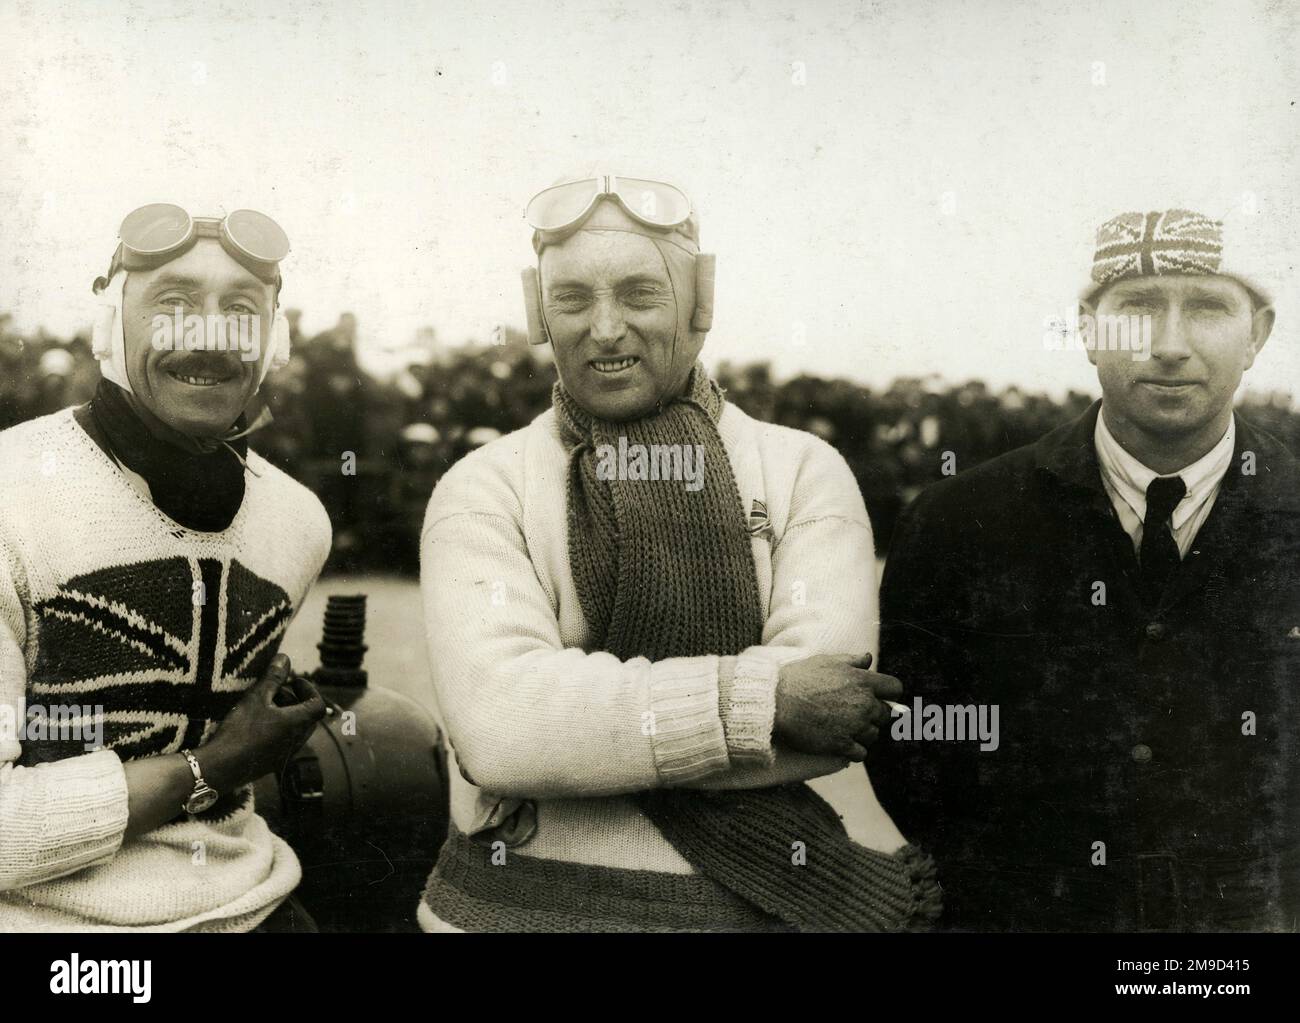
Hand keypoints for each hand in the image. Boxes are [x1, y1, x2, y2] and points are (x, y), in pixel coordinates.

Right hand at [200, 653, 326, 790]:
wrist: (219, 768)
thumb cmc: (240, 730)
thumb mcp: (256, 698)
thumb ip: (273, 678)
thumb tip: (285, 658)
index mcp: (298, 724)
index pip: (318, 704)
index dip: (309, 689)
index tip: (293, 680)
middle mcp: (297, 742)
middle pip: (308, 716)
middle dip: (295, 700)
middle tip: (275, 691)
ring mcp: (286, 756)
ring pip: (296, 729)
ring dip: (285, 714)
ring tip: (261, 706)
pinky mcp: (273, 764)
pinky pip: (284, 742)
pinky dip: (277, 728)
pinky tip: (254, 724)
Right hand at [773, 652, 902, 761]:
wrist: (776, 702)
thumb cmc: (798, 678)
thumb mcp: (826, 661)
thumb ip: (852, 661)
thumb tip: (868, 658)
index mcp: (862, 681)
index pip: (895, 688)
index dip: (889, 693)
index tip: (880, 696)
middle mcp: (863, 704)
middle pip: (885, 714)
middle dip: (874, 714)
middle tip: (854, 712)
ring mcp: (854, 726)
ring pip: (873, 734)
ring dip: (863, 732)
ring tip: (844, 727)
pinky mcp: (842, 745)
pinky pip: (861, 753)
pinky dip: (853, 750)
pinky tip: (841, 742)